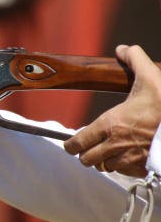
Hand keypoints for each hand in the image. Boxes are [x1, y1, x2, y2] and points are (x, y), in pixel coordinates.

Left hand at [64, 45, 160, 176]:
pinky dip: (122, 166)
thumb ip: (135, 60)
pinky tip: (128, 155)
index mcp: (109, 125)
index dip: (71, 143)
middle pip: (86, 159)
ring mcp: (128, 159)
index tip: (72, 142)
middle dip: (86, 153)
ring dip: (104, 161)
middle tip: (91, 146)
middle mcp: (114, 145)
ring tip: (110, 150)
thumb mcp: (150, 78)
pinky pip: (124, 172)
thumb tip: (123, 49)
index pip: (76, 143)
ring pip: (104, 167)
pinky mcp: (142, 168)